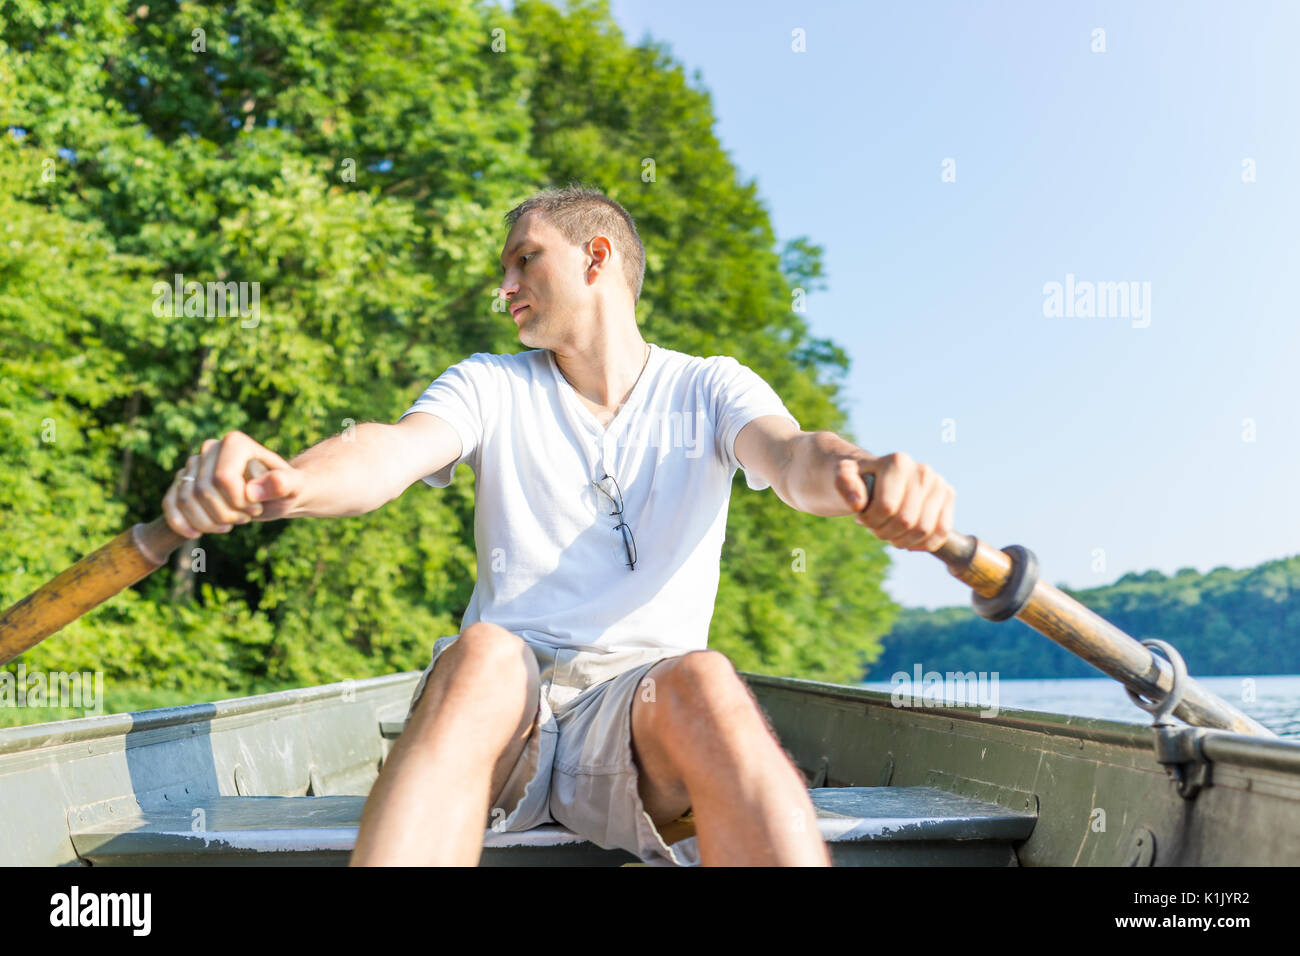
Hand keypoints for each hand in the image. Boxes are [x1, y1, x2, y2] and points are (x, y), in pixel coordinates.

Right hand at [162, 431, 300, 537]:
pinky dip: (179, 522)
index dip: (238, 502)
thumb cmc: (287, 489)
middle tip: (246, 517)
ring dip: (207, 522)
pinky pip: (170, 502)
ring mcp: (194, 465)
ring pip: (185, 499)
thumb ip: (284, 483)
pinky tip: (194, 534)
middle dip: (225, 514)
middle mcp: (211, 448)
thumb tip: (253, 491)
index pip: (223, 478)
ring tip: (230, 524)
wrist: (275, 495)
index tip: (256, 508)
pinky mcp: (184, 482)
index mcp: (235, 443)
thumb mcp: (294, 488)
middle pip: (204, 491)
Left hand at [835, 452, 954, 551]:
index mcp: (898, 462)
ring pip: (924, 529)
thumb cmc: (859, 480)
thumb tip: (857, 503)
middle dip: (885, 532)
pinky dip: (924, 544)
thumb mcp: (843, 476)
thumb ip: (843, 483)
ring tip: (889, 532)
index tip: (860, 517)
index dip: (871, 521)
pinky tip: (907, 541)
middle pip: (906, 521)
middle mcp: (923, 470)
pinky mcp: (948, 496)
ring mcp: (939, 483)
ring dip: (902, 540)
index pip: (887, 507)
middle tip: (874, 528)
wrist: (878, 476)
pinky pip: (942, 531)